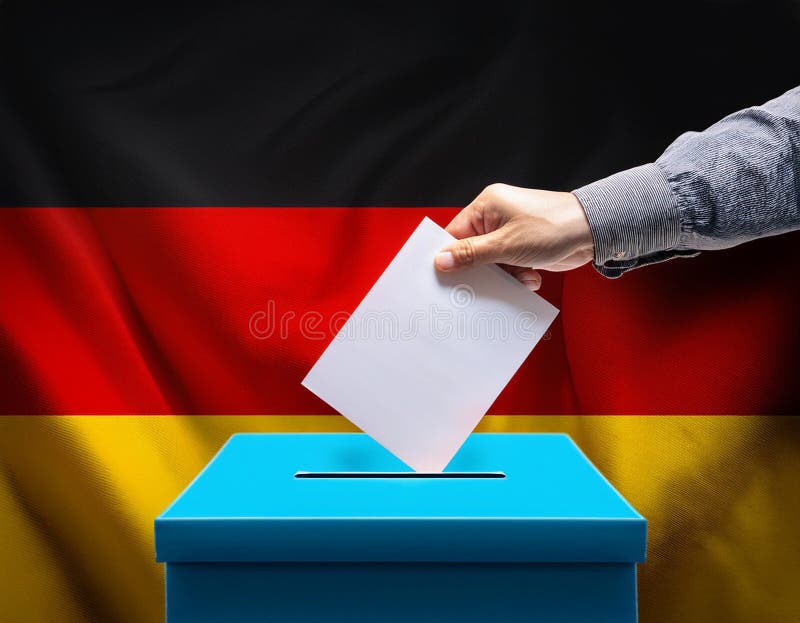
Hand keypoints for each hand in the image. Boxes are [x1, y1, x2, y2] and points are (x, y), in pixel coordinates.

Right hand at [433, 184, 594, 290]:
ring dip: (504, 275)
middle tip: (484, 283)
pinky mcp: (523, 245)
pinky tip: (530, 276)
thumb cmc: (555, 226)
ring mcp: (510, 231)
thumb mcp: (506, 245)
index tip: (445, 275)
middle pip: (472, 250)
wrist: (594, 231)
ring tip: (519, 276)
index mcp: (486, 205)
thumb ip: (471, 254)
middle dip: (482, 269)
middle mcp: (496, 216)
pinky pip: (508, 265)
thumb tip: (441, 260)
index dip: (449, 255)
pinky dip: (517, 275)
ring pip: (492, 262)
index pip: (454, 233)